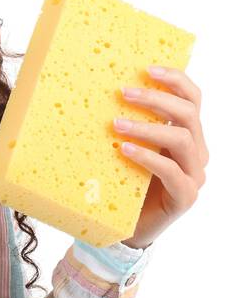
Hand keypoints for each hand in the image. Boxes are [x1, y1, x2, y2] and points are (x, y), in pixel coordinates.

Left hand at [112, 65, 207, 247]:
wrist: (127, 229)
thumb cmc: (126, 183)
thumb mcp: (130, 147)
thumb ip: (129, 124)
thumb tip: (101, 92)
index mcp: (187, 135)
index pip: (192, 98)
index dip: (175, 79)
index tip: (147, 68)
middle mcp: (196, 152)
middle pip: (189, 113)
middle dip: (157, 98)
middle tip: (125, 93)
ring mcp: (194, 175)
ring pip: (183, 139)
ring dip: (148, 127)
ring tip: (117, 125)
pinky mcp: (185, 196)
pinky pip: (172, 171)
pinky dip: (148, 157)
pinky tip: (125, 150)